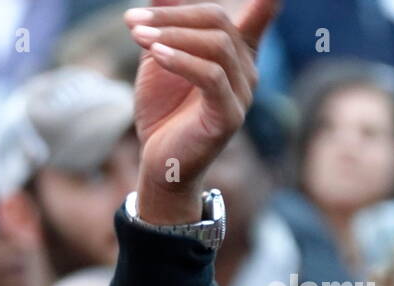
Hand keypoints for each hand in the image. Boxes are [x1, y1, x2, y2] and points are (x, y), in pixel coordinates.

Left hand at [126, 0, 278, 223]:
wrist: (160, 162)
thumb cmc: (163, 110)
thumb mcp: (160, 59)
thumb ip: (166, 24)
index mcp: (236, 51)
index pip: (262, 12)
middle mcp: (246, 68)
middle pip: (217, 21)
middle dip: (172, 16)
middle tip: (131, 19)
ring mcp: (242, 92)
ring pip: (216, 46)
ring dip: (171, 36)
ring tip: (137, 36)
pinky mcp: (229, 115)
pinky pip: (211, 77)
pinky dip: (182, 61)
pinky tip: (156, 55)